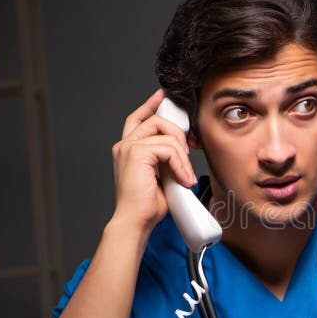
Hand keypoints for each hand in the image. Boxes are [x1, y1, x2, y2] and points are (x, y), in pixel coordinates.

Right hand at [110, 88, 197, 231]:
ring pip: (166, 135)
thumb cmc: (147, 205)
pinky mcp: (136, 153)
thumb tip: (184, 150)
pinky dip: (180, 164)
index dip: (151, 104)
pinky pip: (168, 148)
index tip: (163, 96)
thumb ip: (167, 159)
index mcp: (128, 149)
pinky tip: (182, 180)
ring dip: (183, 156)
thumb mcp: (161, 175)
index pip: (138, 118)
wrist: (136, 221)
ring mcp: (128, 147)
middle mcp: (125, 145)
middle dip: (179, 133)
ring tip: (186, 177)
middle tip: (191, 152)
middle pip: (157, 121)